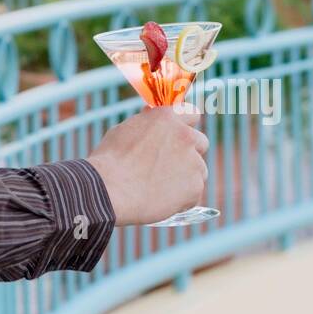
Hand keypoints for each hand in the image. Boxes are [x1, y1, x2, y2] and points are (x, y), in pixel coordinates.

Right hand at [86, 102, 208, 225]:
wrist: (111, 190)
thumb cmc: (111, 160)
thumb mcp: (125, 129)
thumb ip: (146, 123)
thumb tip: (151, 115)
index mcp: (167, 118)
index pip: (191, 113)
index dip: (185, 126)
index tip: (180, 135)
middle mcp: (185, 136)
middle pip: (201, 142)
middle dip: (190, 152)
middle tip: (171, 165)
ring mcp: (193, 161)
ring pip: (199, 169)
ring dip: (187, 176)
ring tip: (161, 187)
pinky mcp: (195, 186)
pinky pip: (194, 192)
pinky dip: (183, 198)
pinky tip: (162, 200)